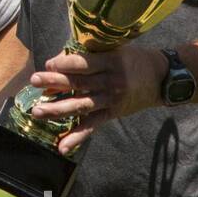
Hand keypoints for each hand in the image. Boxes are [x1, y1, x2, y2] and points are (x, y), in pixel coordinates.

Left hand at [29, 46, 168, 154]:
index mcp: (111, 62)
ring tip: (37, 112)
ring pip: (81, 106)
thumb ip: (91, 53)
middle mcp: (111, 81)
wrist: (163, 78)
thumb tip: (60, 59)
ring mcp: (111, 100)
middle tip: (33, 81)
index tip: (48, 64)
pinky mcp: (113, 114)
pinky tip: (61, 147)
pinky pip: (92, 126)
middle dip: (54, 83)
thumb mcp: (116, 49)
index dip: (65, 64)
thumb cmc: (134, 59)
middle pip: (79, 83)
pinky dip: (77, 137)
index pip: (85, 63)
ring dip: (57, 110)